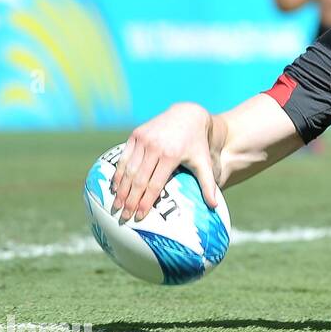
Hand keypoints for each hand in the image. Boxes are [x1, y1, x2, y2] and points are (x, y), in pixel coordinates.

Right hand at [111, 103, 220, 222]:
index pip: (154, 184)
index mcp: (171, 155)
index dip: (146, 202)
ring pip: (128, 169)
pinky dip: (118, 173)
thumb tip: (214, 207)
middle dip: (130, 200)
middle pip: (138, 180)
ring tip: (116, 205)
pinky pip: (124, 157)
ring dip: (121, 189)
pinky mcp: (136, 134)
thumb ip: (208, 184)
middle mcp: (154, 147)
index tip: (140, 216)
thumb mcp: (204, 162)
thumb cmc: (197, 143)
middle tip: (123, 216)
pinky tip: (115, 187)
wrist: (188, 114)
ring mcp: (143, 139)